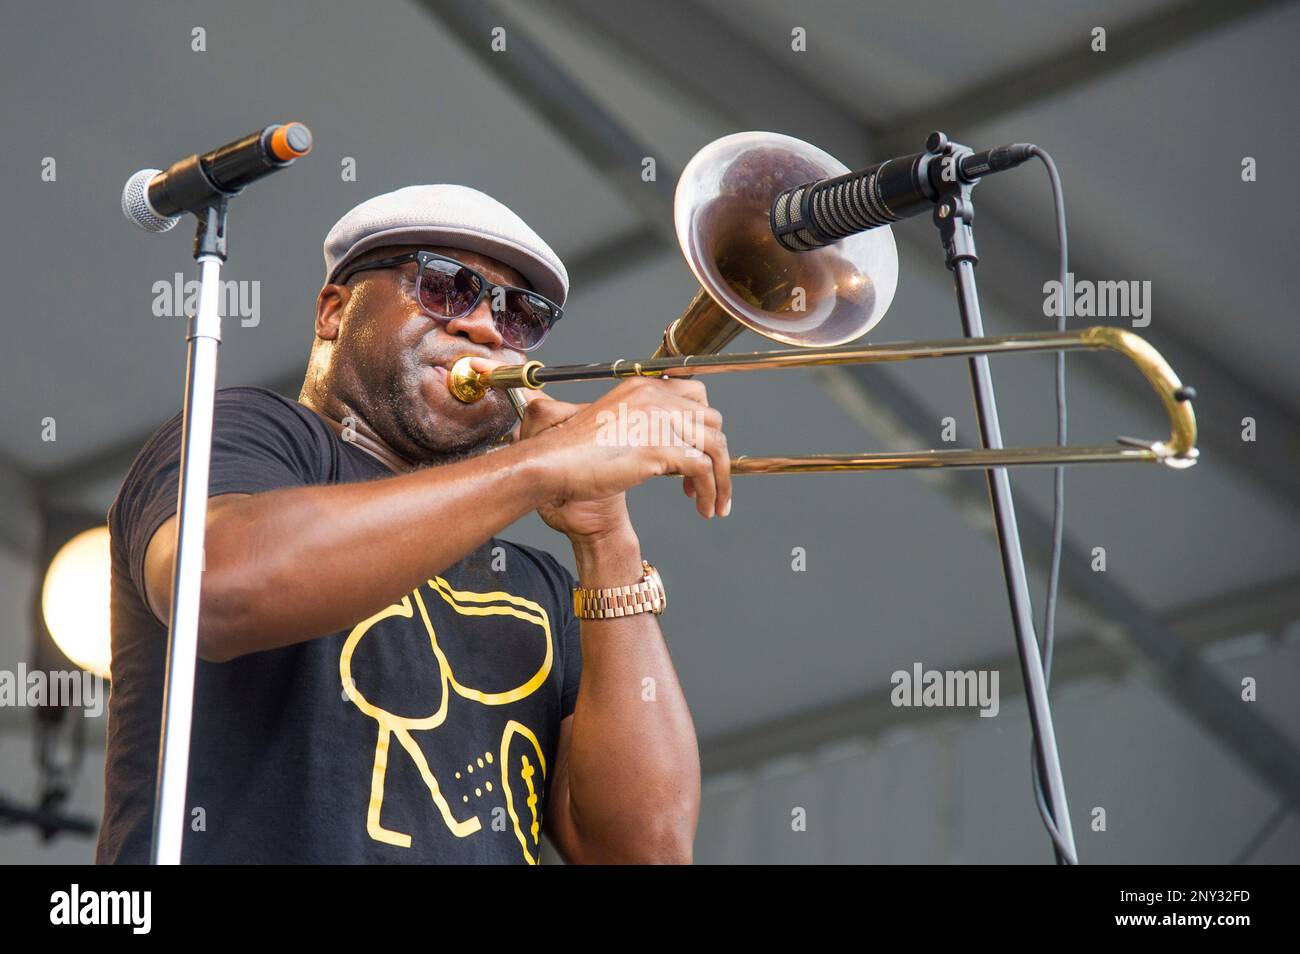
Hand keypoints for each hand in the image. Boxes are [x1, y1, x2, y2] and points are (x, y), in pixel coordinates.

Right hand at [493, 362, 731, 520]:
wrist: (553, 462)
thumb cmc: (574, 451)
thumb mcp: (613, 424)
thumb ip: (642, 425)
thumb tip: (671, 448)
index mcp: (644, 386)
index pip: (697, 394)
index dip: (706, 425)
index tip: (703, 451)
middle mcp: (656, 396)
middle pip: (713, 421)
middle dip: (717, 454)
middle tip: (705, 482)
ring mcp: (660, 420)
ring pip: (715, 447)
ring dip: (721, 479)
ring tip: (715, 504)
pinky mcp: (659, 448)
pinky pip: (703, 469)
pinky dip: (710, 492)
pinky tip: (703, 508)